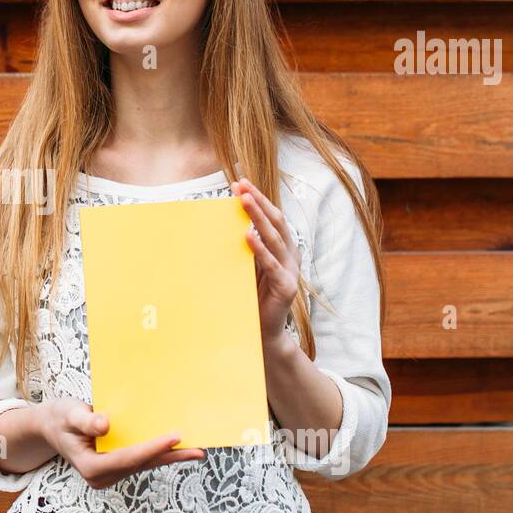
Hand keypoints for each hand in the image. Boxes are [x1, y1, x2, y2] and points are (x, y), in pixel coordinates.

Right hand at [39, 398, 205, 489]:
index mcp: (90, 467)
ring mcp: (110, 475)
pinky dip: (159, 453)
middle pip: (141, 465)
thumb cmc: (59, 417)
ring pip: (144, 465)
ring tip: (197, 451)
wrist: (51, 427)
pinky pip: (141, 461)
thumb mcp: (69, 414)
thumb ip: (86, 421)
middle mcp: (102, 476)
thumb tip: (106, 426)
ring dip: (170, 457)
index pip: (127, 458)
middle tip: (198, 450)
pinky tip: (178, 448)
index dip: (152, 448)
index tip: (174, 436)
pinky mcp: (116, 468)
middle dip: (170, 456)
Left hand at [231, 176, 300, 345]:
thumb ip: (244, 246)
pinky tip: (248, 236)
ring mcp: (290, 270)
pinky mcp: (286, 287)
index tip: (239, 182)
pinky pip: (271, 265)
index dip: (258, 198)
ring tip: (244, 200)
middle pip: (275, 221)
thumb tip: (222, 222)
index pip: (271, 216)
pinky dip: (260, 249)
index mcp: (283, 246)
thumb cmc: (253, 295)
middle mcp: (290, 254)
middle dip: (258, 201)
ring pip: (275, 237)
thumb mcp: (248, 265)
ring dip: (258, 217)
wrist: (264, 330)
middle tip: (241, 185)